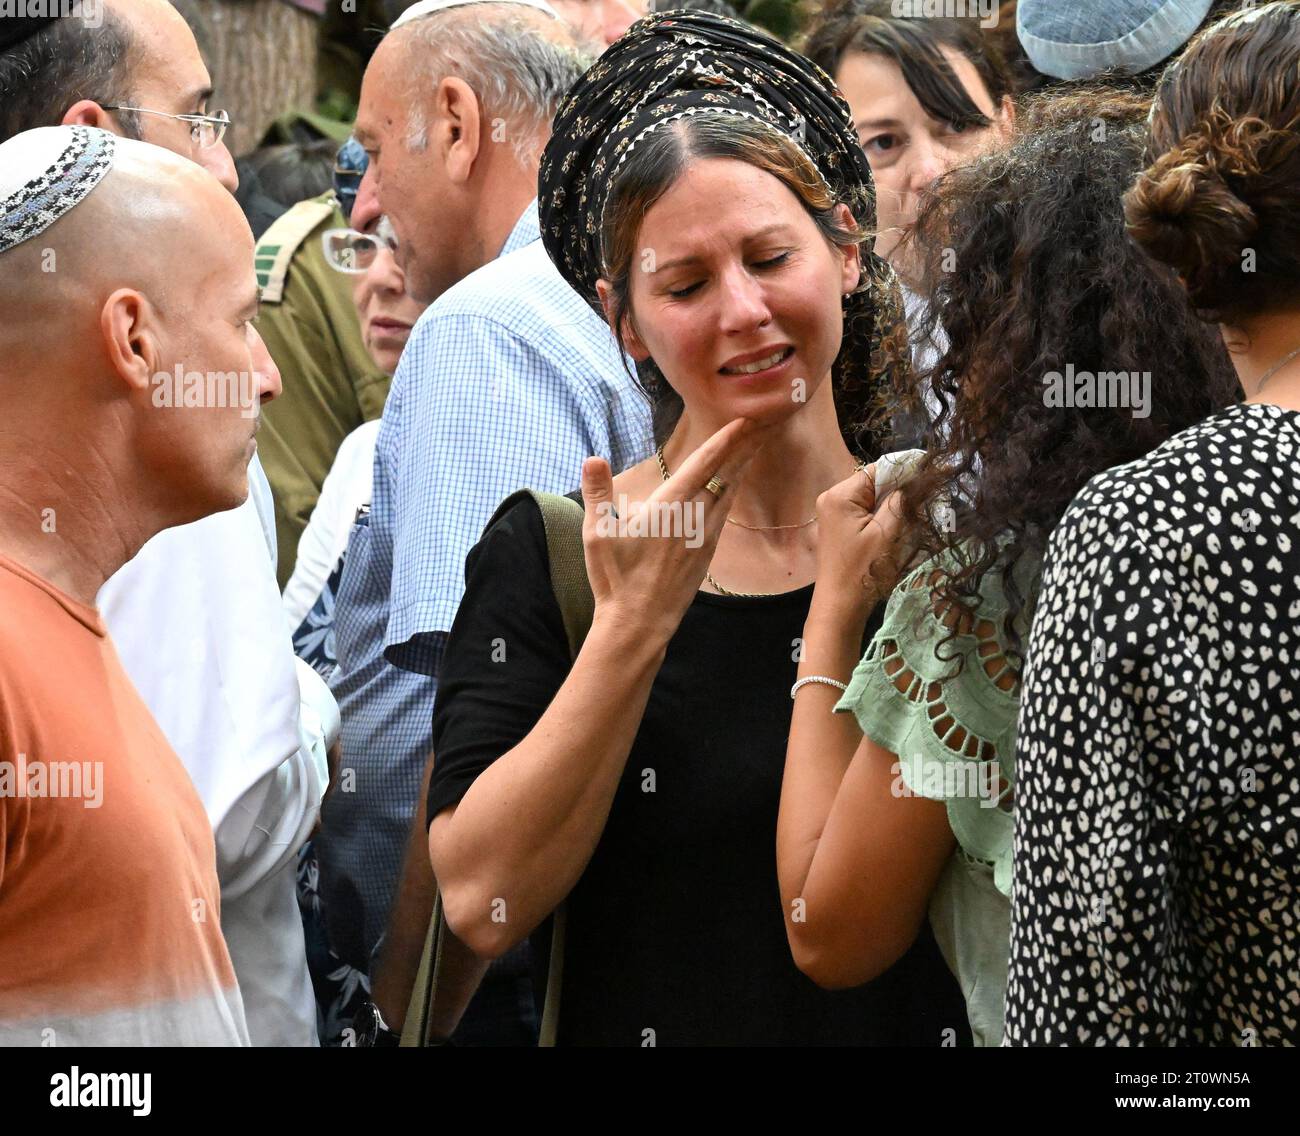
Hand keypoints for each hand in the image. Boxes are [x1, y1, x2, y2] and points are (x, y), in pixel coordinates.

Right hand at [580, 418, 766, 643]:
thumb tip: (593, 458)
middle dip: (746, 446)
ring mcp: (705, 536)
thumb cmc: (617, 578)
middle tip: (766, 422)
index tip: (746, 419)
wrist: (639, 622)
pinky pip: (725, 513)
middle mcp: (695, 517)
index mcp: (671, 506)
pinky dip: (732, 492)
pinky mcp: (707, 552)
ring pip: (730, 493)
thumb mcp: (598, 533)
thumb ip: (598, 493)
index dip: (726, 439)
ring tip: (754, 446)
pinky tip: (733, 487)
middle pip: (727, 473)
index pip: (704, 464)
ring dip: (742, 466)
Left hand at [812, 463, 912, 623]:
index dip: (905, 471)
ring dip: (894, 504)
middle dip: (901, 490)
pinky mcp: (840, 527)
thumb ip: (901, 501)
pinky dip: (884, 516)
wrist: (840, 607)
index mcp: (839, 495)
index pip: (878, 469)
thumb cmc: (863, 571)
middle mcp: (832, 498)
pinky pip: (866, 512)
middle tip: (928, 500)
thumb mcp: (887, 533)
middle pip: (875, 482)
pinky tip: (899, 527)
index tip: (933, 475)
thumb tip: (917, 477)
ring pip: (873, 498)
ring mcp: (834, 513)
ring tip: (917, 514)